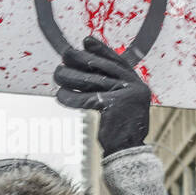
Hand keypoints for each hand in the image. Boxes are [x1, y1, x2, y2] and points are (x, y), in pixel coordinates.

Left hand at [54, 36, 150, 156]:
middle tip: (65, 54)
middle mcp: (135, 87)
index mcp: (137, 84)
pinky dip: (71, 97)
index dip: (101, 50)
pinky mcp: (114, 106)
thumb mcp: (120, 103)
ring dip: (71, 77)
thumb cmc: (120, 129)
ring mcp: (127, 96)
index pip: (117, 61)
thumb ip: (111, 87)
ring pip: (92, 81)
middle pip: (103, 67)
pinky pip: (86, 99)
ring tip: (57, 74)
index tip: (86, 41)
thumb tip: (86, 67)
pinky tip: (60, 95)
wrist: (128, 153)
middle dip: (81, 59)